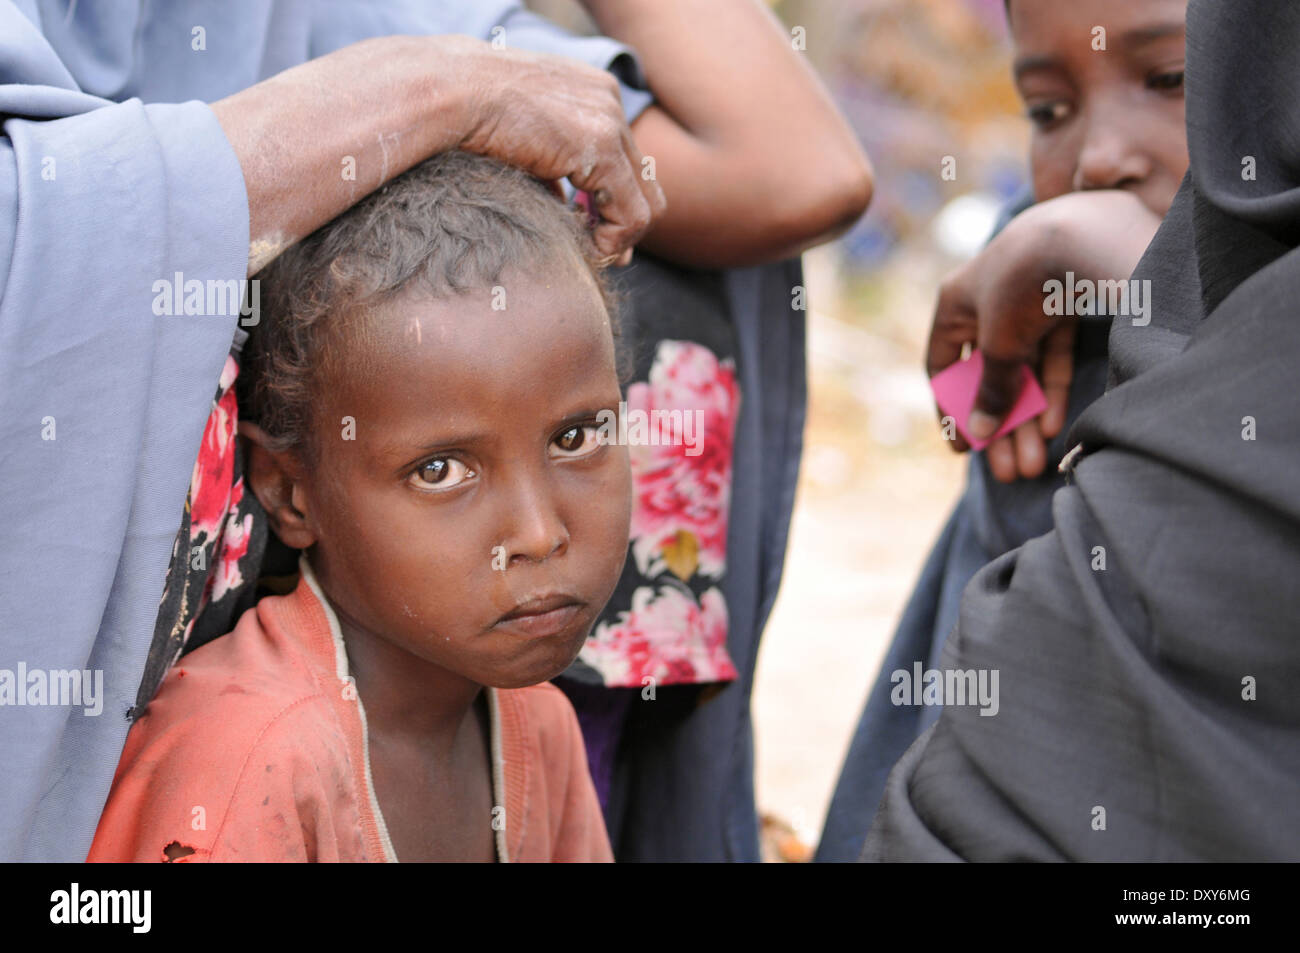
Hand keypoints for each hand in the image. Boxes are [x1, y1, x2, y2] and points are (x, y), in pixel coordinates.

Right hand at [452, 36, 665, 265]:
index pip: (625, 158)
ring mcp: (609, 121)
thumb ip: (552, 170)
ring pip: (645, 201)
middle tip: (601, 252)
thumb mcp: (521, 138)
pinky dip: (612, 241)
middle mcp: (608, 100)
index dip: (613, 203)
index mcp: (591, 91)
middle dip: (625, 222)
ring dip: (620, 236)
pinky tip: (585, 250)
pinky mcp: (602, 147)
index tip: (592, 233)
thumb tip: (566, 209)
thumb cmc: (466, 113)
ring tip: (590, 253)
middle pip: (644, 179)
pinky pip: (631, 214)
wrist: (451, 90)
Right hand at [925, 190, 1160, 481]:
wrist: (1086, 235)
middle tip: (1007, 470)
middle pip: (988, 375)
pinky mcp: (1065, 302)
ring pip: (1024, 369)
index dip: (950, 406)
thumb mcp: (1000, 344)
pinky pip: (1053, 355)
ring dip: (1028, 416)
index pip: (944, 363)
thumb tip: (978, 433)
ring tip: (1033, 463)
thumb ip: (991, 390)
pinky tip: (1056, 425)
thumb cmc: (1023, 286)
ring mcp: (1029, 301)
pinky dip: (1053, 388)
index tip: (961, 447)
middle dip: (1000, 425)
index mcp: (956, 300)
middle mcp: (988, 299)